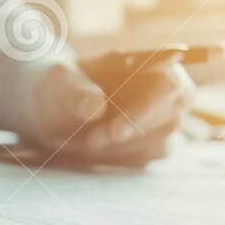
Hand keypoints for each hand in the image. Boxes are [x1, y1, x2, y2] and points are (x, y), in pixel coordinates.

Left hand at [23, 59, 194, 165]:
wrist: (53, 106)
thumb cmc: (61, 84)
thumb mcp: (59, 82)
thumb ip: (75, 93)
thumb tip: (95, 107)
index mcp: (152, 64)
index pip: (172, 86)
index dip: (149, 109)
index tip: (115, 131)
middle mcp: (167, 95)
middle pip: (170, 120)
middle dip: (129, 134)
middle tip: (91, 141)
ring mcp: (162, 125)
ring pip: (155, 146)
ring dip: (118, 148)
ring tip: (86, 139)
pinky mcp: (150, 149)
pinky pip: (141, 160)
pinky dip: (115, 157)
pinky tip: (93, 144)